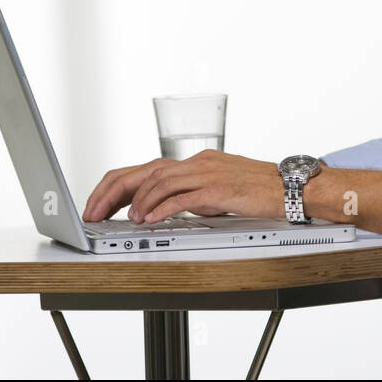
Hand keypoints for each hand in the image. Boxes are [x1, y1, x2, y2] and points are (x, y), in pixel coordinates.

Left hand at [81, 149, 285, 223]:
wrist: (288, 187)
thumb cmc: (256, 189)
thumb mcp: (215, 187)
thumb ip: (190, 193)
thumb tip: (163, 208)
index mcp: (193, 161)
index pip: (144, 169)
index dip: (115, 187)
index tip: (98, 205)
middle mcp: (196, 163)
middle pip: (143, 171)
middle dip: (112, 192)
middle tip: (94, 213)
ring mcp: (206, 173)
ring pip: (159, 181)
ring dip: (137, 202)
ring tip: (126, 219)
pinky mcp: (218, 189)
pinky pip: (182, 197)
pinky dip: (161, 208)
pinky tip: (149, 220)